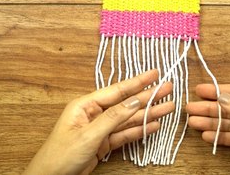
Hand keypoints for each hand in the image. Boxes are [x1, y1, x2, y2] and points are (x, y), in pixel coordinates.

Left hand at [23, 70, 173, 174]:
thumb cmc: (61, 154)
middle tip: (168, 89)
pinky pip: (125, 134)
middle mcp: (95, 114)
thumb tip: (134, 101)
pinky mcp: (104, 143)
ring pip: (129, 119)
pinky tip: (154, 125)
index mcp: (86, 105)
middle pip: (127, 103)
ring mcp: (101, 129)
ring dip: (148, 114)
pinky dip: (140, 130)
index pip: (117, 90)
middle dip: (148, 96)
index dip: (137, 82)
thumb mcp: (88, 134)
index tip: (154, 74)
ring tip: (168, 108)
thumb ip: (113, 117)